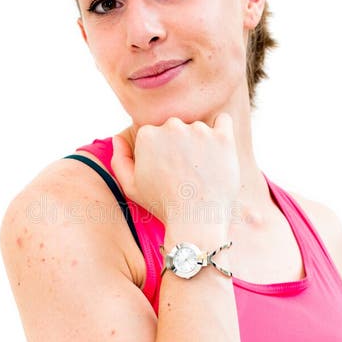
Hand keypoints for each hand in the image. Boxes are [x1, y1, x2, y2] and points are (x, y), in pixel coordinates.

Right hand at [111, 113, 240, 227]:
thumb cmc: (163, 205)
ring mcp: (199, 130)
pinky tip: (218, 151)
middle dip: (181, 144)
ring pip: (200, 127)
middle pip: (177, 127)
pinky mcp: (222, 137)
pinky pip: (224, 121)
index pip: (156, 132)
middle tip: (186, 172)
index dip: (162, 152)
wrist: (196, 220)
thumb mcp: (131, 187)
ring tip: (202, 171)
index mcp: (147, 134)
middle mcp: (172, 126)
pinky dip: (221, 132)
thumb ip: (120, 159)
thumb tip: (117, 137)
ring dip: (201, 142)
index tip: (168, 170)